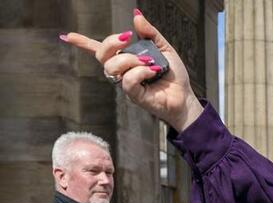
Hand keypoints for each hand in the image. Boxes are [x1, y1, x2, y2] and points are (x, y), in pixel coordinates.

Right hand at [61, 12, 203, 131]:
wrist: (185, 96)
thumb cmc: (174, 76)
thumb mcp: (164, 49)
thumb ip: (150, 33)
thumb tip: (136, 16)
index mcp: (126, 59)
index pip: (100, 50)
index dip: (83, 43)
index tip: (67, 36)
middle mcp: (122, 71)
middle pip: (102, 55)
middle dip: (111, 42)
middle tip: (128, 38)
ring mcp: (126, 84)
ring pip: (112, 67)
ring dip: (130, 59)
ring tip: (149, 62)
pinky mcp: (134, 96)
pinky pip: (128, 81)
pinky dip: (140, 72)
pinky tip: (152, 72)